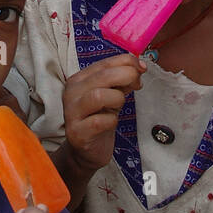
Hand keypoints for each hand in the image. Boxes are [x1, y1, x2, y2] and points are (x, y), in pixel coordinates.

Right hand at [62, 54, 141, 174]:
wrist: (86, 151)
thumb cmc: (99, 119)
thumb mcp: (111, 95)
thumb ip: (122, 80)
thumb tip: (139, 66)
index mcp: (79, 79)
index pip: (104, 62)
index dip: (126, 62)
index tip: (141, 68)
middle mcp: (71, 92)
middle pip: (102, 76)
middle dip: (126, 76)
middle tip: (137, 84)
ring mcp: (72, 112)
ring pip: (98, 96)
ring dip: (117, 99)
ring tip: (118, 106)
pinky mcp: (77, 132)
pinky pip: (99, 121)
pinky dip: (111, 120)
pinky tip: (110, 122)